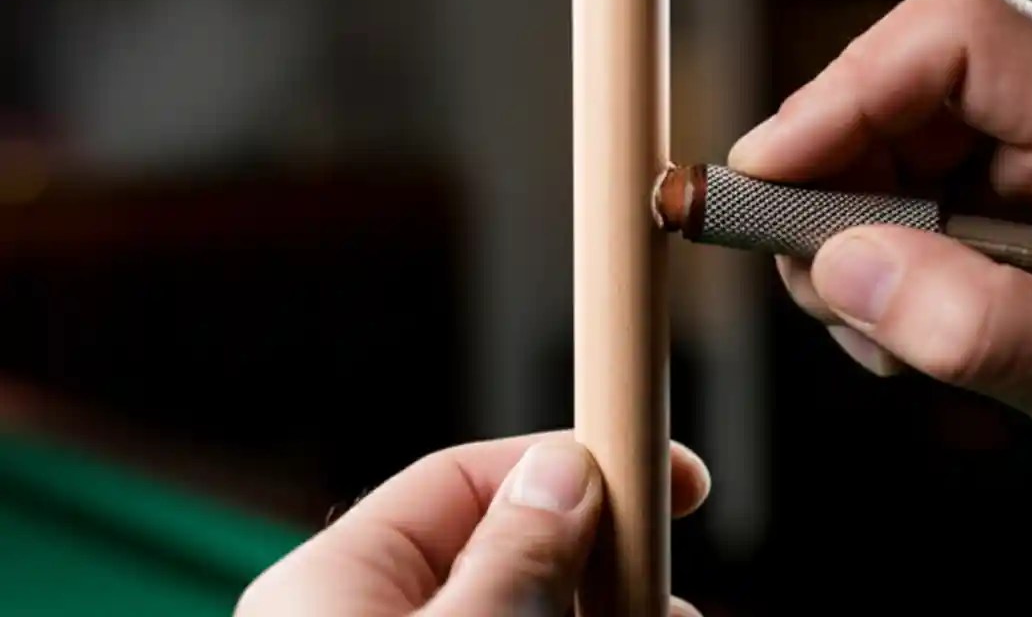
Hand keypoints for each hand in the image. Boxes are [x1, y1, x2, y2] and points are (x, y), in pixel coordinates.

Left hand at [235, 431, 709, 615]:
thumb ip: (513, 553)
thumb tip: (563, 466)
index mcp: (334, 587)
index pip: (462, 481)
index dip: (566, 461)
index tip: (659, 467)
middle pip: (512, 552)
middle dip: (605, 559)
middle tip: (666, 584)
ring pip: (538, 608)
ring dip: (613, 608)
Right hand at [729, 0, 1031, 518]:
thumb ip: (984, 328)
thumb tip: (843, 268)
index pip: (960, 35)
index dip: (848, 88)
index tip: (773, 172)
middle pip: (904, 87)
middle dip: (829, 174)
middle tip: (805, 270)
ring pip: (889, 148)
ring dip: (844, 232)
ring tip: (871, 325)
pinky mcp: (1012, 214)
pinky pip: (904, 205)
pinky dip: (871, 267)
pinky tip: (902, 332)